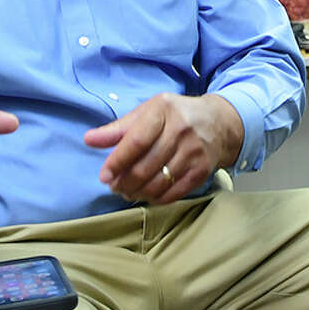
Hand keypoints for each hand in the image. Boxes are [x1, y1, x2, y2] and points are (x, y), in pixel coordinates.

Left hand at [84, 92, 241, 203]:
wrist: (219, 123)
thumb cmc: (176, 116)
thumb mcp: (147, 112)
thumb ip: (118, 128)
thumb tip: (89, 139)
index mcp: (163, 111)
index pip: (137, 141)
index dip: (117, 161)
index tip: (104, 176)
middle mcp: (181, 130)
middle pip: (146, 165)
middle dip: (125, 182)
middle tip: (115, 186)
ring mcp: (194, 151)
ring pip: (159, 182)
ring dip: (138, 192)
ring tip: (128, 191)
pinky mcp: (202, 170)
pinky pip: (174, 192)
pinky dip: (156, 198)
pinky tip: (147, 194)